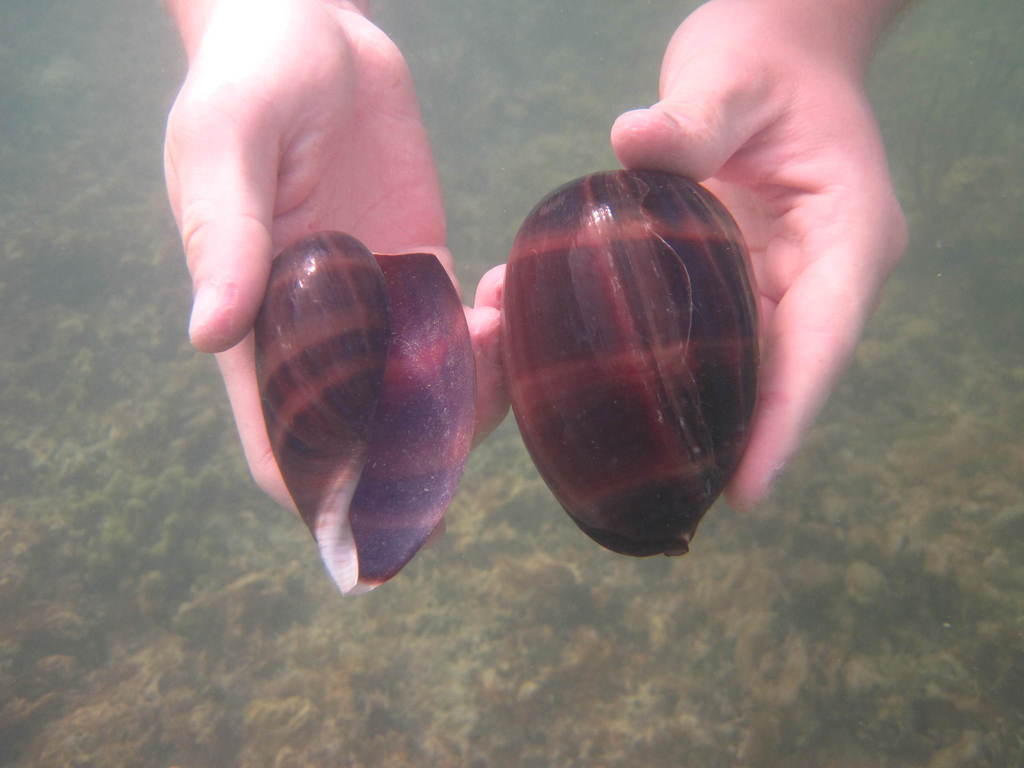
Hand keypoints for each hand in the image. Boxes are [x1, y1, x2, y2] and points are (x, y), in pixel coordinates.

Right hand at [164, 0, 506, 508]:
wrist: (314, 31)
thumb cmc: (251, 79)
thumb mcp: (225, 141)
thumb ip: (224, 233)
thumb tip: (209, 335)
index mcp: (261, 329)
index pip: (286, 449)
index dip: (333, 495)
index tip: (401, 493)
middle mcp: (322, 336)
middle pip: (378, 441)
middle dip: (439, 440)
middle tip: (482, 371)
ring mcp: (377, 310)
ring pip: (432, 399)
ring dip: (480, 390)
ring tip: (499, 320)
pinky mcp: (421, 272)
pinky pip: (465, 339)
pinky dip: (497, 340)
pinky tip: (505, 290)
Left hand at [610, 0, 907, 508]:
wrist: (775, 51)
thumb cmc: (768, 59)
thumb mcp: (734, 76)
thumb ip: (695, 116)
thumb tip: (632, 143)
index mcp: (844, 239)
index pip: (820, 347)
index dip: (785, 422)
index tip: (746, 490)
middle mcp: (815, 275)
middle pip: (777, 374)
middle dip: (728, 436)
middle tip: (668, 495)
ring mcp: (774, 280)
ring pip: (734, 362)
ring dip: (682, 402)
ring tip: (622, 457)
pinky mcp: (733, 276)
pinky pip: (697, 328)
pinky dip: (650, 352)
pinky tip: (583, 370)